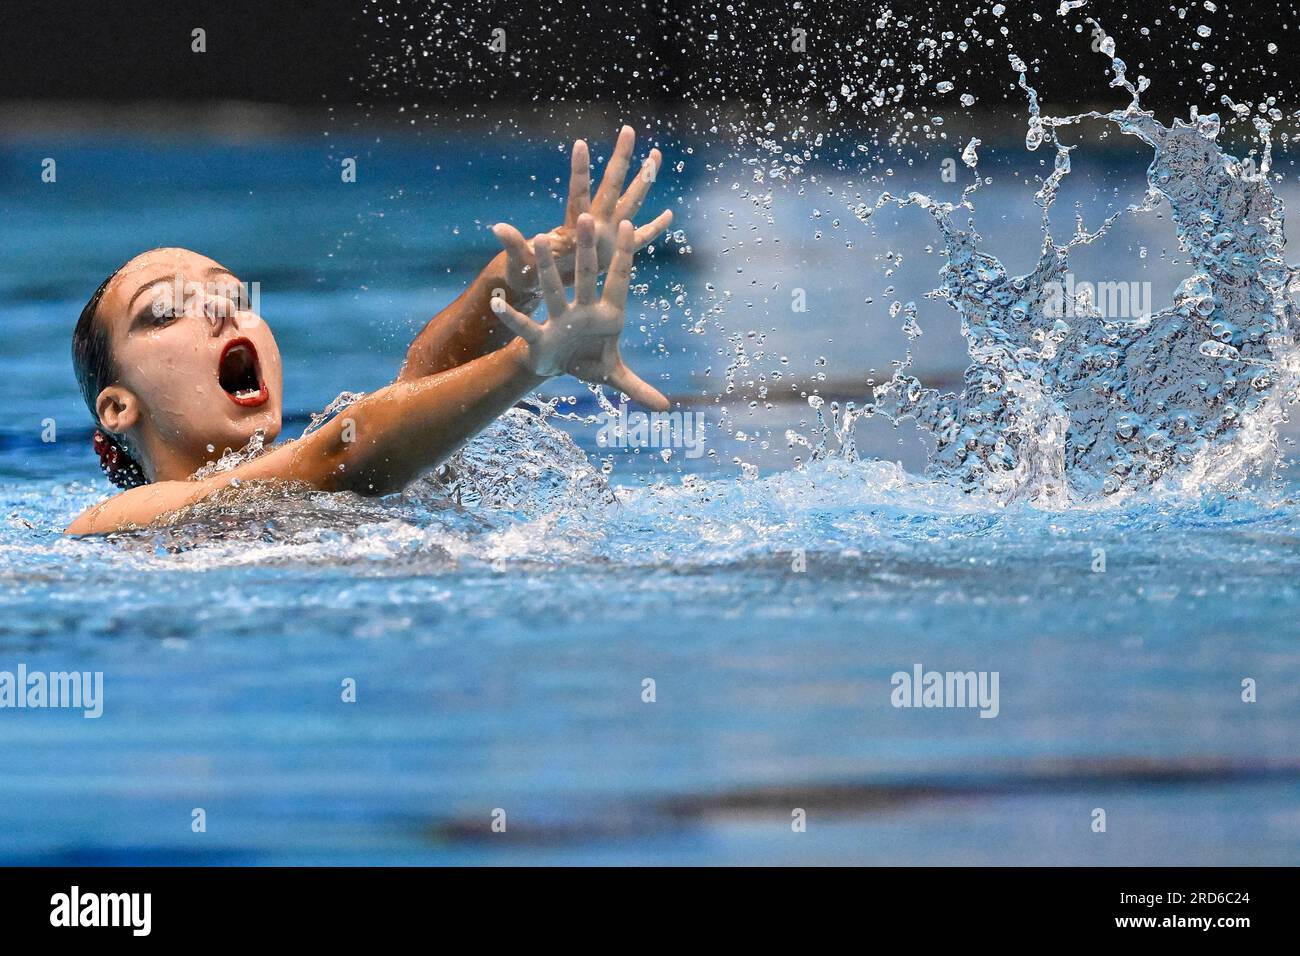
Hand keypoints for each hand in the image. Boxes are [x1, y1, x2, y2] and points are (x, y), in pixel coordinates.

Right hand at [491, 213, 668, 410]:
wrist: (559, 368)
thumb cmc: (589, 360)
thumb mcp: (615, 375)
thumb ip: (639, 388)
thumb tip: (665, 408)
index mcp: (608, 314)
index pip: (619, 280)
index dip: (624, 255)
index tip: (629, 225)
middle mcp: (583, 310)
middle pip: (587, 276)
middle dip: (587, 250)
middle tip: (586, 217)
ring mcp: (560, 321)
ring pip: (553, 290)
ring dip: (546, 268)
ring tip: (538, 238)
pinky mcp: (540, 338)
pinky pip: (524, 326)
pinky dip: (510, 317)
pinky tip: (497, 303)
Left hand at [492, 126, 672, 293]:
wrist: (538, 287)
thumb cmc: (525, 273)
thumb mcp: (521, 262)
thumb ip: (514, 245)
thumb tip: (498, 228)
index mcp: (573, 224)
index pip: (578, 192)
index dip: (579, 170)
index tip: (580, 143)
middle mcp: (594, 222)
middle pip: (610, 185)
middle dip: (620, 158)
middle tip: (628, 129)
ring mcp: (607, 234)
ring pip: (631, 202)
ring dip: (644, 178)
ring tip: (656, 153)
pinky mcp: (616, 252)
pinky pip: (641, 238)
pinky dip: (655, 227)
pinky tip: (669, 214)